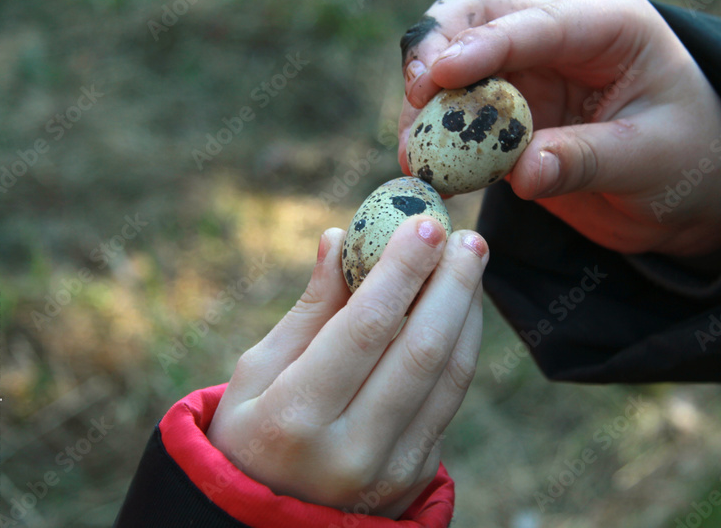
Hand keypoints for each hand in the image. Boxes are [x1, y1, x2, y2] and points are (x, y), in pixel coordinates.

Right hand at [207, 217, 485, 518]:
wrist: (266, 527)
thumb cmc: (250, 437)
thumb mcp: (255, 375)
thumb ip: (308, 311)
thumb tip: (339, 239)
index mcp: (296, 419)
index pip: (366, 329)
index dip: (401, 270)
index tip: (424, 224)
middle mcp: (352, 451)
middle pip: (422, 350)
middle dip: (451, 283)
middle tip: (465, 237)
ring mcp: (392, 471)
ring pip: (450, 375)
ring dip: (467, 310)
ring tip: (470, 262)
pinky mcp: (417, 476)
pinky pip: (450, 399)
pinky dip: (462, 346)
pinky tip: (461, 309)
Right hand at [398, 0, 720, 264]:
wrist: (694, 191)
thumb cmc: (690, 158)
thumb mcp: (650, 160)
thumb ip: (585, 160)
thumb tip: (520, 172)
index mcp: (610, 24)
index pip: (538, 23)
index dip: (484, 46)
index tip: (439, 74)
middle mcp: (562, 34)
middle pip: (480, 16)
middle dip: (437, 50)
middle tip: (413, 95)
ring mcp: (531, 69)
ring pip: (457, 62)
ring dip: (426, 101)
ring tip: (411, 148)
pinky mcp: (509, 108)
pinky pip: (460, 112)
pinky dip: (436, 133)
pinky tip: (422, 164)